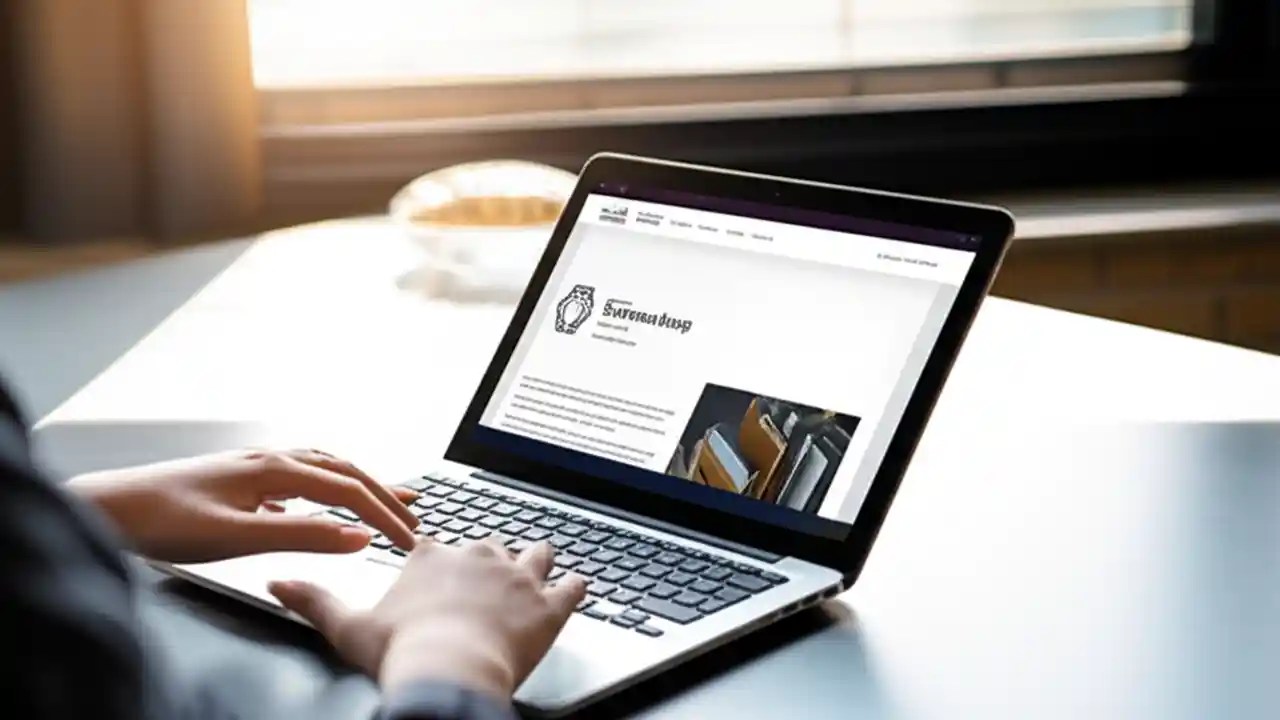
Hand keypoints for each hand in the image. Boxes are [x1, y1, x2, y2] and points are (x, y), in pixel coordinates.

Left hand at [68, 448, 419, 562]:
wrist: (106, 508)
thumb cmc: (162, 521)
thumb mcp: (237, 537)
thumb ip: (302, 535)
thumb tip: (359, 537)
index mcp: (275, 469)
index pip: (347, 490)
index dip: (383, 514)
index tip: (410, 538)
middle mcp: (269, 459)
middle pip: (342, 470)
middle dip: (381, 492)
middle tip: (414, 514)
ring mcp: (252, 467)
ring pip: (321, 469)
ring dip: (357, 483)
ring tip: (384, 494)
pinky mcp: (237, 481)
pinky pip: (297, 479)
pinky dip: (324, 489)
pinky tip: (319, 507)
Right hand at [268, 539, 586, 700]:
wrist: (447, 674)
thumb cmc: (400, 653)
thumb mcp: (346, 626)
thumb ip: (312, 600)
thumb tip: (276, 582)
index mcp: (431, 556)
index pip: (437, 544)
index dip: (438, 561)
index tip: (437, 576)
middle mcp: (477, 555)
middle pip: (488, 545)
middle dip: (487, 564)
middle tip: (483, 590)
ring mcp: (517, 577)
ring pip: (536, 553)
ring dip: (536, 565)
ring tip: (534, 578)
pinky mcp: (549, 603)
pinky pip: (574, 585)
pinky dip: (574, 589)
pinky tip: (573, 593)